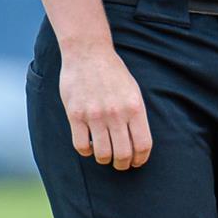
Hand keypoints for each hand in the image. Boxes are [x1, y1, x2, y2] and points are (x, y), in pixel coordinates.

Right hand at [58, 41, 152, 169]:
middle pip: (123, 154)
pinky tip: (89, 146)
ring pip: (102, 153)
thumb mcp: (133, 91)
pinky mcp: (75, 115)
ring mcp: (94, 115)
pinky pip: (81, 145)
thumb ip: (136, 116)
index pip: (143, 145)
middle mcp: (116, 113)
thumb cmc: (113, 73)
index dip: (141, 159)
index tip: (137, 162)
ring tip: (105, 156)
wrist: (88, 53)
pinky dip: (86, 151)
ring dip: (105, 159)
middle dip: (123, 164)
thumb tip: (138, 143)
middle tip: (120, 164)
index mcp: (134, 108)